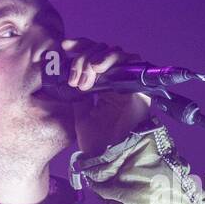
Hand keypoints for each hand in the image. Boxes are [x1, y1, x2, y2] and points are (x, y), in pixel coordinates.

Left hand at [60, 38, 152, 153]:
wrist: (111, 156)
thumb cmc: (96, 141)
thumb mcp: (80, 113)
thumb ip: (78, 95)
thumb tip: (67, 75)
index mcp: (103, 85)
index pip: (93, 57)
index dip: (80, 47)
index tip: (65, 47)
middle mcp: (117, 80)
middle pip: (103, 51)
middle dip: (85, 58)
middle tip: (76, 79)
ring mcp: (129, 82)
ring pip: (115, 53)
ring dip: (96, 58)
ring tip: (87, 74)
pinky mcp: (140, 85)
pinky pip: (131, 61)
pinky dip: (113, 60)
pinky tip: (98, 68)